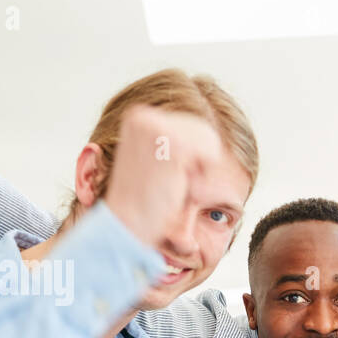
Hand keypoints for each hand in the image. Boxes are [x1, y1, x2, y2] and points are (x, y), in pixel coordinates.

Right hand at [103, 105, 224, 250]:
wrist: (126, 225)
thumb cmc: (144, 200)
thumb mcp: (155, 158)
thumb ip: (173, 137)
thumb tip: (207, 112)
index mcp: (139, 116)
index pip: (192, 124)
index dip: (192, 155)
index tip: (166, 174)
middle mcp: (145, 115)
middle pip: (204, 129)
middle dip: (198, 160)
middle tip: (171, 181)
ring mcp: (158, 128)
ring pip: (209, 140)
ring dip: (200, 169)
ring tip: (174, 183)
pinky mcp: (172, 145)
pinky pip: (211, 154)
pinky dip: (201, 176)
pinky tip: (178, 186)